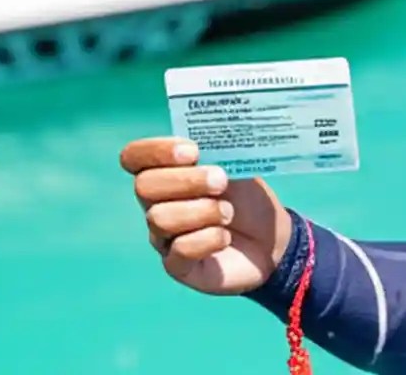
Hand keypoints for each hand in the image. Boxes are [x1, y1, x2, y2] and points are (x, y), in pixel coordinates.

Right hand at [120, 136, 293, 295]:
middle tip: (221, 181)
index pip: (134, 156)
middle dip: (186, 181)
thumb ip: (215, 151)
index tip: (193, 151)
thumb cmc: (246, 198)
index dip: (156, 150)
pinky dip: (207, 239)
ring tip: (227, 212)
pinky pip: (179, 251)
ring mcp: (163, 237)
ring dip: (200, 211)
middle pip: (144, 187)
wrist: (270, 240)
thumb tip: (205, 139)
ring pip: (159, 219)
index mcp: (164, 172)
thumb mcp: (234, 167)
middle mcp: (156, 204)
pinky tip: (225, 236)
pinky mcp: (178, 266)